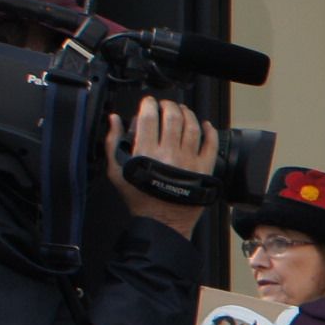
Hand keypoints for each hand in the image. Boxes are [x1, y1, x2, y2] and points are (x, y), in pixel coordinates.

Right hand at [105, 100, 211, 235]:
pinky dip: (209, 131)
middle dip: (168, 105)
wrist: (162, 222)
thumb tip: (114, 120)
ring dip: (188, 113)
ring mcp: (189, 160)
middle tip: (165, 105)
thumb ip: (113, 143)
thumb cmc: (139, 199)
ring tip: (182, 111)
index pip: (149, 118)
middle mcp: (169, 154)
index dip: (149, 104)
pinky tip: (205, 125)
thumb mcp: (116, 171)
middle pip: (173, 117)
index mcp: (146, 153)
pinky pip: (211, 144)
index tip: (148, 102)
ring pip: (192, 127)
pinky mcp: (204, 169)